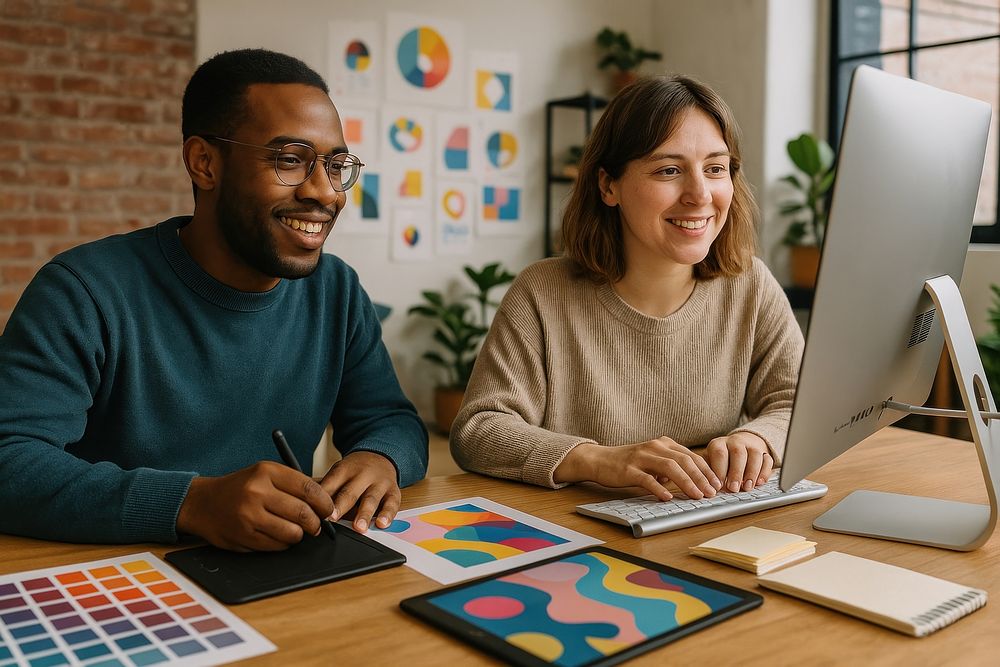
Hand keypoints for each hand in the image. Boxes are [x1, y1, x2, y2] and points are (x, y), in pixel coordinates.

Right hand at [176, 462, 334, 551]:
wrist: (202, 503)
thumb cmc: (241, 488)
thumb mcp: (264, 474)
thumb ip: (293, 484)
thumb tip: (326, 502)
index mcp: (266, 471)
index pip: (308, 488)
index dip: (324, 502)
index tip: (328, 509)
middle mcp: (257, 492)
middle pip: (302, 513)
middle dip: (315, 523)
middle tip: (316, 525)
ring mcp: (249, 515)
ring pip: (292, 533)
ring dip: (299, 535)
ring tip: (295, 530)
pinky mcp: (244, 536)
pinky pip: (276, 546)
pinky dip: (283, 544)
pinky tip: (277, 535)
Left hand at [320, 451, 400, 532]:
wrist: (381, 456)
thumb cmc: (355, 471)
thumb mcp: (339, 472)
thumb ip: (328, 489)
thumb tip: (310, 509)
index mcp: (345, 469)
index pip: (332, 483)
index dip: (323, 498)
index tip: (316, 511)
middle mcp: (363, 475)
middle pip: (350, 492)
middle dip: (341, 506)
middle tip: (333, 519)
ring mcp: (379, 483)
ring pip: (371, 499)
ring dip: (364, 514)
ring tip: (359, 527)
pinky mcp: (393, 491)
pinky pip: (392, 504)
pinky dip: (387, 515)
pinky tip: (382, 524)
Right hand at [554, 437, 721, 500]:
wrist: (601, 460)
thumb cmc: (629, 463)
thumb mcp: (653, 460)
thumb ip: (671, 467)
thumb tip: (691, 481)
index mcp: (663, 443)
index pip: (691, 456)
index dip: (706, 470)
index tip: (717, 484)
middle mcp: (654, 447)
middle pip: (684, 461)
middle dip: (701, 477)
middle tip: (712, 492)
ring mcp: (641, 457)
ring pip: (670, 467)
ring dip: (686, 482)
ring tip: (697, 495)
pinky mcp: (628, 469)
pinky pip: (647, 479)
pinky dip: (659, 488)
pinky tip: (667, 497)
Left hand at [703, 432, 773, 491]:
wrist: (740, 443)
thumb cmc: (721, 459)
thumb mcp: (711, 462)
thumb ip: (711, 473)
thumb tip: (709, 487)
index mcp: (719, 444)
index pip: (719, 454)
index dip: (719, 470)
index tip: (719, 486)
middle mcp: (735, 442)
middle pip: (738, 454)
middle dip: (736, 473)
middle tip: (733, 488)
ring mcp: (751, 445)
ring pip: (754, 455)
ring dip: (751, 473)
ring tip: (747, 487)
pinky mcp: (764, 452)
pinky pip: (767, 460)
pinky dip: (764, 472)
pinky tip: (759, 483)